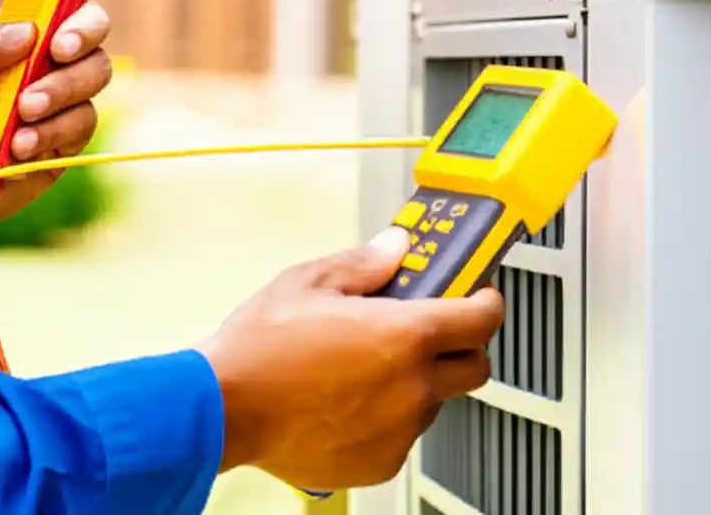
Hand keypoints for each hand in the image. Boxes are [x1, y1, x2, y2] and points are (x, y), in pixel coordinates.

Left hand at [0, 4, 112, 260]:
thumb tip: (26, 32)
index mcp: (12, 36)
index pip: (64, 7)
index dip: (77, 16)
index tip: (58, 39)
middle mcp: (41, 66)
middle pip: (93, 48)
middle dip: (77, 60)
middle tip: (43, 76)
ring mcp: (55, 107)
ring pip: (91, 89)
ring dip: (59, 101)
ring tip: (18, 125)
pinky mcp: (59, 146)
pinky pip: (78, 133)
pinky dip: (50, 138)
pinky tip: (16, 152)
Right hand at [197, 227, 504, 491]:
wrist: (224, 409)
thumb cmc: (259, 350)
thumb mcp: (307, 283)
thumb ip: (363, 265)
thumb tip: (394, 250)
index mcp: (403, 335)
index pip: (482, 318)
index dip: (486, 302)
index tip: (478, 297)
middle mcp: (411, 386)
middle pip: (475, 367)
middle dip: (463, 346)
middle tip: (434, 332)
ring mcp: (399, 429)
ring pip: (435, 401)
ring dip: (417, 382)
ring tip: (367, 367)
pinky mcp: (381, 461)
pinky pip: (403, 435)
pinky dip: (388, 417)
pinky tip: (349, 400)